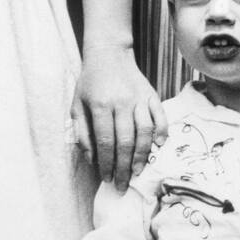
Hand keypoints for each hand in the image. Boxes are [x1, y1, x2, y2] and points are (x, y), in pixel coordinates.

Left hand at [73, 46, 166, 191]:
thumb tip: (92, 159)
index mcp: (100, 105)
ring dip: (143, 155)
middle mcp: (122, 102)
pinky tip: (159, 146)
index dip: (106, 163)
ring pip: (145, 132)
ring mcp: (139, 98)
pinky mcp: (152, 94)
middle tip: (123, 185)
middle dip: (125, 167)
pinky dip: (162, 132)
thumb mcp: (77, 105)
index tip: (107, 179)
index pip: (105, 142)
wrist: (108, 54)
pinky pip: (160, 116)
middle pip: (126, 141)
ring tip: (139, 172)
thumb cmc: (90, 82)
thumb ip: (82, 133)